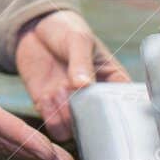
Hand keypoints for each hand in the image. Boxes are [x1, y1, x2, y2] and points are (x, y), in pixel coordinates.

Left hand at [14, 9, 129, 141]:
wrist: (33, 28)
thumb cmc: (66, 29)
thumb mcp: (78, 39)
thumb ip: (81, 62)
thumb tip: (83, 85)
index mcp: (114, 82)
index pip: (126, 106)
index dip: (121, 114)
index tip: (104, 105)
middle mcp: (96, 100)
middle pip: (102, 126)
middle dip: (88, 115)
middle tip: (74, 92)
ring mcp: (74, 106)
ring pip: (78, 130)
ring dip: (67, 115)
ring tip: (59, 88)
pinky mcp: (51, 109)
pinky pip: (55, 127)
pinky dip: (50, 116)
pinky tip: (46, 95)